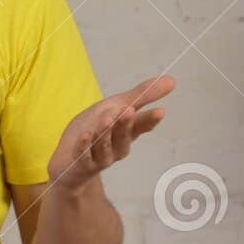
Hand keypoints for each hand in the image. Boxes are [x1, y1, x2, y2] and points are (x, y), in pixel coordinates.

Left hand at [46, 75, 174, 192]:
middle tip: (128, 110)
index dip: (149, 119)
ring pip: (104, 145)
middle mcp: (117, 147)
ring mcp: (100, 157)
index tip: (160, 111)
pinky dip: (84, 146)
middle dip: (125, 123)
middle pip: (123, 136)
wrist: (71, 161)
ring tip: (106, 119)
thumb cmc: (96, 130)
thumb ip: (142, 96)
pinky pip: (84, 155)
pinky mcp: (81, 164)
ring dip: (105, 132)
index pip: (141, 125)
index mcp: (127, 132)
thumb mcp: (117, 107)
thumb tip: (172, 80)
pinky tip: (85, 136)